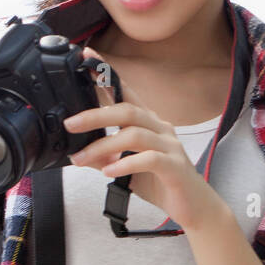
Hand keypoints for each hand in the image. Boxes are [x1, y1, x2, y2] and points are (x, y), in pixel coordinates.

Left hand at [62, 46, 223, 232]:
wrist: (194, 207)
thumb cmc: (159, 182)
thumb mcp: (124, 166)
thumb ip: (104, 156)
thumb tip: (75, 152)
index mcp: (148, 122)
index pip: (126, 91)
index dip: (107, 73)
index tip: (86, 57)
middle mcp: (160, 128)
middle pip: (127, 110)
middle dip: (95, 115)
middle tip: (70, 124)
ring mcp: (169, 146)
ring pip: (134, 134)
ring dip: (103, 146)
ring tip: (81, 159)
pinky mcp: (175, 167)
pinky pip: (149, 159)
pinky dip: (125, 164)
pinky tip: (109, 171)